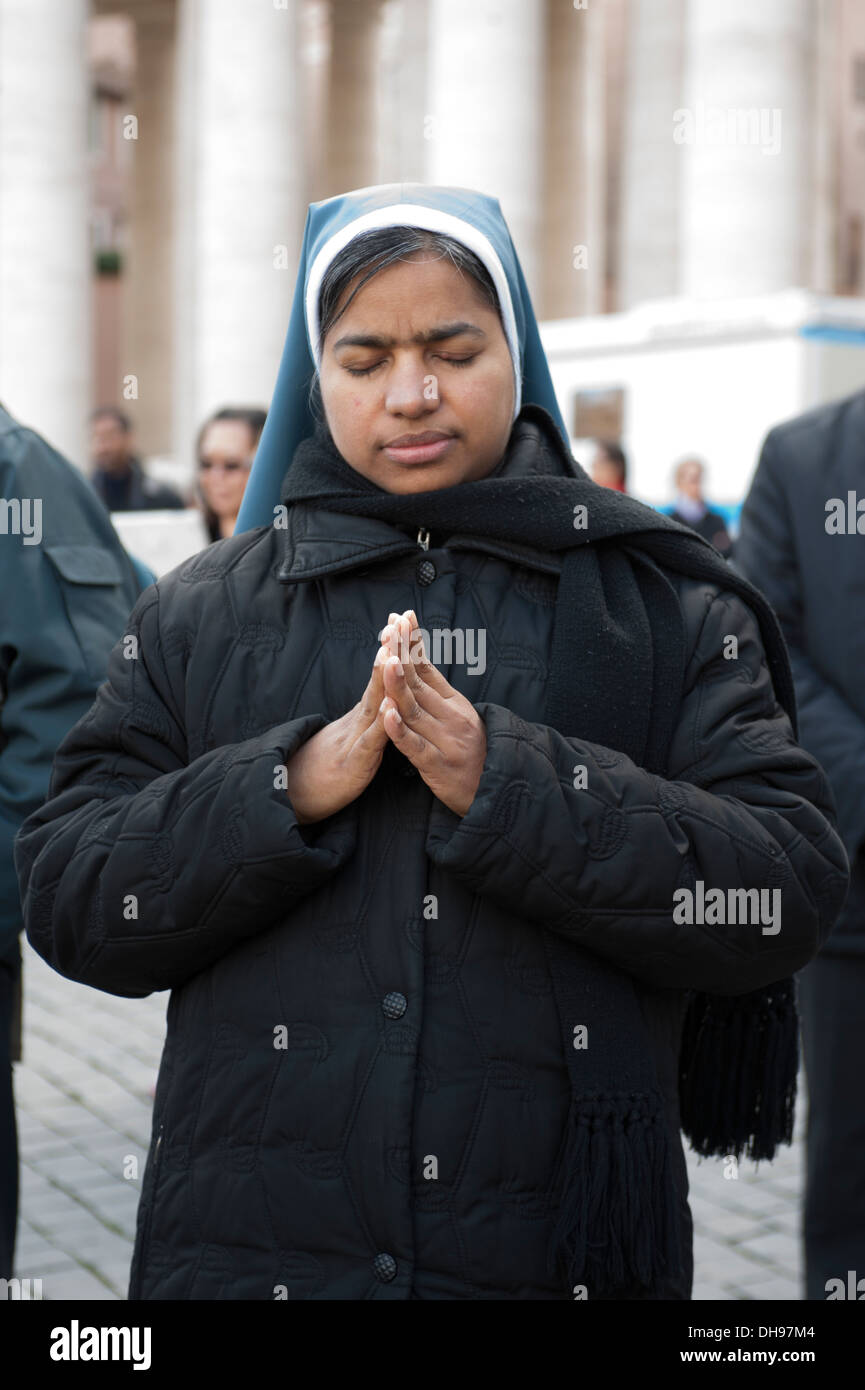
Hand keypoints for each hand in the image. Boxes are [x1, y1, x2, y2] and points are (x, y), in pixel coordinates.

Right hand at [282, 623, 395, 823]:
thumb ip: (372, 712)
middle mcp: (360, 718)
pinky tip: (388, 712)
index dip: (396, 648)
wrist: (297, 794)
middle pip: (379, 679)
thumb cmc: (332, 765)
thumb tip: (387, 690)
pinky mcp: (355, 764)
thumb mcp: (356, 734)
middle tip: (400, 621)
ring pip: (373, 704)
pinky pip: (369, 743)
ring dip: (382, 678)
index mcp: (365, 712)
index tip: (405, 620)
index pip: (384, 674)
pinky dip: (380, 727)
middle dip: (391, 650)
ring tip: (392, 653)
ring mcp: (355, 738)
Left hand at [379, 612, 486, 817]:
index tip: (401, 617)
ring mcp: (444, 740)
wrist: (495, 790)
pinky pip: (415, 746)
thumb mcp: (459, 715)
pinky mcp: (437, 765)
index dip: (412, 642)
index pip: (428, 666)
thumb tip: (416, 657)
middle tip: (389, 628)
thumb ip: (436, 690)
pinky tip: (388, 715)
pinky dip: (400, 730)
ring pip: (415, 709)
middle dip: (402, 653)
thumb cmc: (472, 752)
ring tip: (386, 662)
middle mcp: (450, 717)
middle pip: (419, 682)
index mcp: (454, 702)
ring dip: (398, 685)